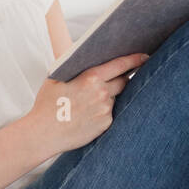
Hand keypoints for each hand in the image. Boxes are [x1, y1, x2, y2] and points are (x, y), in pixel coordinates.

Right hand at [25, 52, 149, 153]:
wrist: (43, 133)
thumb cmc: (47, 104)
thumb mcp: (56, 78)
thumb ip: (74, 66)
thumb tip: (85, 54)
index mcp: (91, 78)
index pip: (121, 65)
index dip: (135, 59)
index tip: (145, 56)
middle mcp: (102, 93)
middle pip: (123, 81)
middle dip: (122, 78)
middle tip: (121, 77)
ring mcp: (105, 109)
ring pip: (115, 97)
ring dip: (109, 95)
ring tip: (91, 101)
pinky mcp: (105, 124)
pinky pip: (110, 112)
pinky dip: (103, 111)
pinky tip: (88, 114)